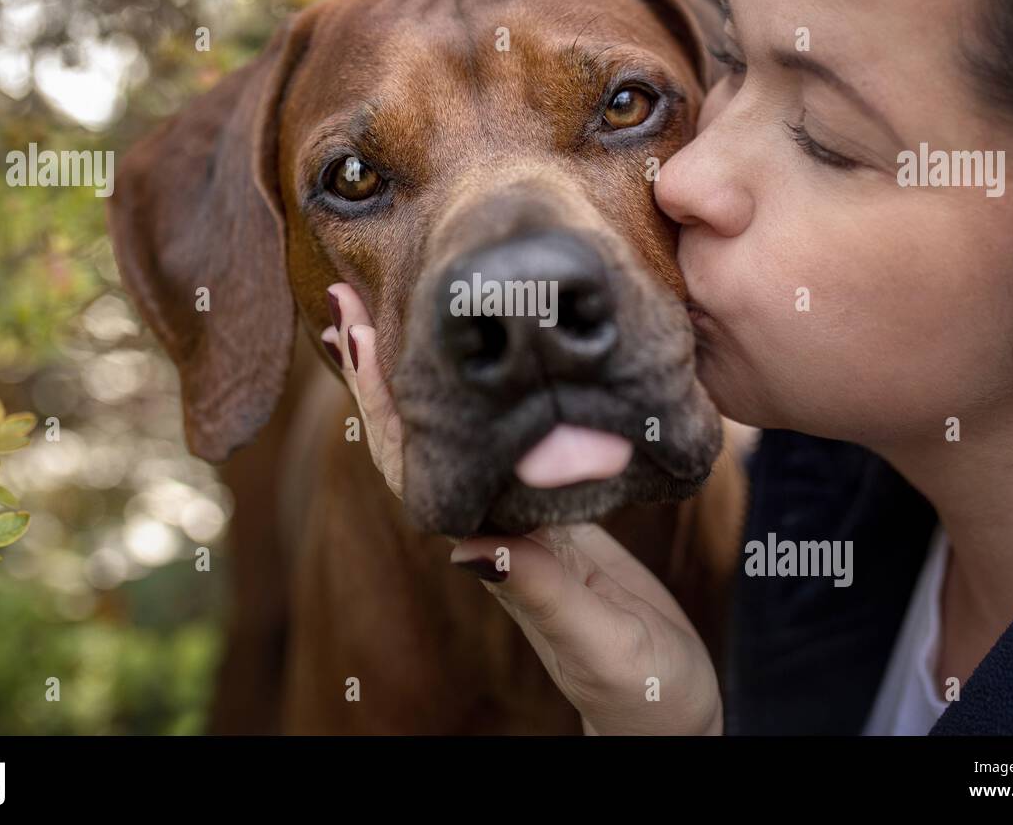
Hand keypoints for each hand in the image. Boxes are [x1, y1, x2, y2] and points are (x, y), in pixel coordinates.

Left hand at [323, 282, 723, 734]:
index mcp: (494, 552)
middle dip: (377, 372)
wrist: (668, 714)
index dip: (379, 403)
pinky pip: (503, 443)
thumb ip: (541, 592)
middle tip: (344, 298)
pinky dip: (477, 398)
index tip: (350, 335)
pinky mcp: (558, 517)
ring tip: (385, 315)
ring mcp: (523, 521)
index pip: (414, 469)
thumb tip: (471, 547)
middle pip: (417, 442)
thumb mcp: (597, 640)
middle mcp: (495, 531)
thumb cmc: (640, 688)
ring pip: (454, 436)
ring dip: (418, 377)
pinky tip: (475, 367)